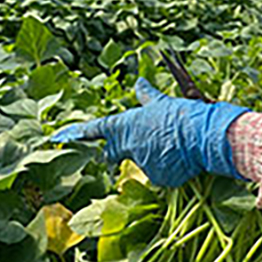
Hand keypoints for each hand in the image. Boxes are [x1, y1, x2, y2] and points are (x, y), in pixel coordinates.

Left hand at [51, 79, 249, 187]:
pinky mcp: (158, 178)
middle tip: (124, 147)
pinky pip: (160, 174)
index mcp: (126, 125)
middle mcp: (129, 146)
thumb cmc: (182, 114)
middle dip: (115, 151)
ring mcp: (142, 164)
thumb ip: (146, 96)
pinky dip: (168, 168)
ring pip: (143, 162)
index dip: (77, 132)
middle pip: (115, 152)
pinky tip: (182, 159)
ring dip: (153, 156)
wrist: (203, 136)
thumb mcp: (161, 102)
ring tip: (175, 145)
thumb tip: (138, 83)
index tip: (57, 136)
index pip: (96, 129)